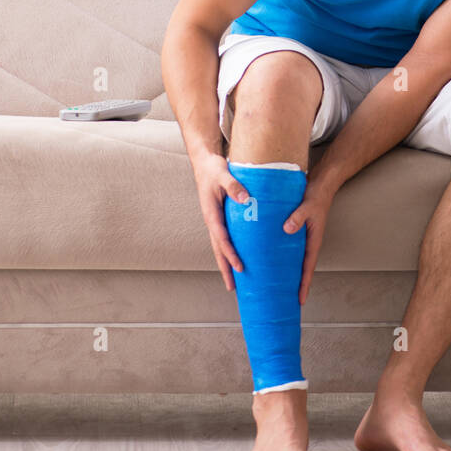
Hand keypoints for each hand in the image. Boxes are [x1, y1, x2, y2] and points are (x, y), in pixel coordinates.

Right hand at [191, 151, 250, 290]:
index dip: (230, 254)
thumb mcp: (224, 174)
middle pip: (218, 250)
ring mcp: (215, 220)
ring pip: (220, 247)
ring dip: (226, 263)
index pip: (222, 239)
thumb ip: (234, 186)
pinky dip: (230, 251)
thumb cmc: (214, 169)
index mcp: (211, 214)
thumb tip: (246, 199)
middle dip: (225, 269)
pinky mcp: (220, 218)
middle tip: (232, 288)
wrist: (205, 162)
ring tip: (235, 281)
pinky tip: (239, 258)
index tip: (240, 268)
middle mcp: (211, 221)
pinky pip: (225, 238)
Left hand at [283, 172, 336, 305]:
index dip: (304, 285)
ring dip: (286, 273)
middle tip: (284, 301)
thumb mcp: (307, 206)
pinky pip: (287, 249)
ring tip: (275, 287)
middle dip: (293, 286)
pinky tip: (270, 262)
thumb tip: (286, 230)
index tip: (300, 301)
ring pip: (293, 261)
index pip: (308, 268)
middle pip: (300, 269)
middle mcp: (307, 243)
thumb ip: (297, 217)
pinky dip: (281, 258)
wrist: (319, 184)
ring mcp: (301, 239)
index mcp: (313, 241)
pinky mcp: (294, 231)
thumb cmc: (315, 196)